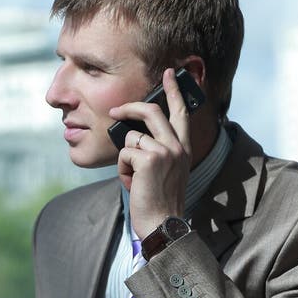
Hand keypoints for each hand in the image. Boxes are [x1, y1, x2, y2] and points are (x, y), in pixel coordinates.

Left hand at [108, 68, 191, 238]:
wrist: (162, 225)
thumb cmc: (158, 202)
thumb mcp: (165, 173)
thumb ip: (157, 152)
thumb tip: (133, 137)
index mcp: (183, 149)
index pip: (180, 112)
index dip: (174, 90)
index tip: (169, 72)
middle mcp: (177, 147)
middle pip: (152, 112)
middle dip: (129, 108)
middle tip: (114, 111)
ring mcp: (165, 151)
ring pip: (132, 138)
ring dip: (125, 159)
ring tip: (134, 179)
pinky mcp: (149, 159)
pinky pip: (125, 153)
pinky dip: (123, 170)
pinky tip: (133, 184)